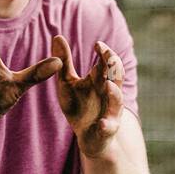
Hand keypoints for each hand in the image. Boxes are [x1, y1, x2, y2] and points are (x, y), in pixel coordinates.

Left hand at [51, 36, 123, 157]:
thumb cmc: (79, 107)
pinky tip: (101, 124)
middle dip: (114, 67)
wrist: (87, 138)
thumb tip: (57, 36)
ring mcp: (111, 112)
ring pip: (117, 101)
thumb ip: (64, 63)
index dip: (105, 53)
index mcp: (100, 81)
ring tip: (108, 86)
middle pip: (117, 77)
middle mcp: (110, 94)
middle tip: (108, 57)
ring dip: (114, 94)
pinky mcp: (107, 130)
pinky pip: (109, 127)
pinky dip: (107, 125)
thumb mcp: (68, 83)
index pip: (107, 63)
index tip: (97, 44)